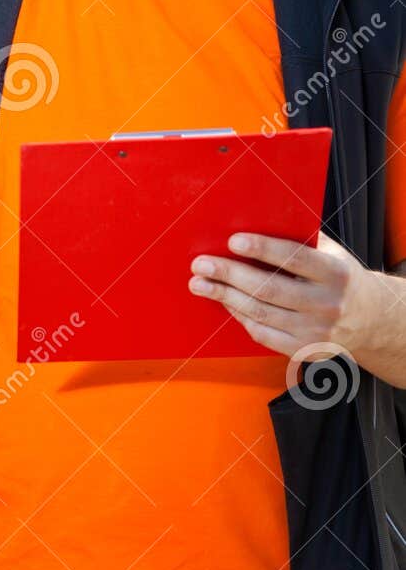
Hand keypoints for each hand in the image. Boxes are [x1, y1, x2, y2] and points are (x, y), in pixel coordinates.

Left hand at [187, 229, 383, 362]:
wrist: (370, 320)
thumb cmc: (341, 278)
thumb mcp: (333, 254)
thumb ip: (302, 240)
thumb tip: (256, 220)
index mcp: (335, 273)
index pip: (294, 258)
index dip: (262, 249)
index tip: (232, 241)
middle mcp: (326, 303)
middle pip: (269, 288)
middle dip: (229, 274)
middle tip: (201, 264)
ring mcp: (314, 330)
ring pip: (260, 312)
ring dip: (224, 296)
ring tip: (200, 283)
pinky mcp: (302, 349)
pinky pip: (262, 333)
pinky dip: (239, 316)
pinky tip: (224, 301)